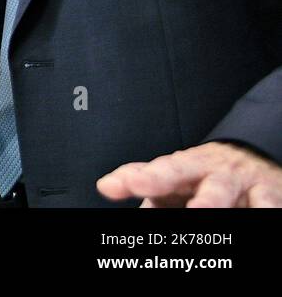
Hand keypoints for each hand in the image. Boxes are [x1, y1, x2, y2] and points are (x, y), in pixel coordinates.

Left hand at [97, 142, 281, 207]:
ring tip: (202, 211)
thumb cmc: (206, 173)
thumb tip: (106, 186)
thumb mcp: (175, 174)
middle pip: (187, 173)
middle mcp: (209, 171)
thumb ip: (142, 179)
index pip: (160, 169)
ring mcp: (238, 182)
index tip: (123, 184)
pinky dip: (265, 209)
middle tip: (153, 191)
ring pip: (225, 189)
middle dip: (169, 181)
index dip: (144, 176)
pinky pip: (267, 203)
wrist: (253, 158)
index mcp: (184, 166)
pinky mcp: (267, 193)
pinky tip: (262, 213)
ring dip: (213, 201)